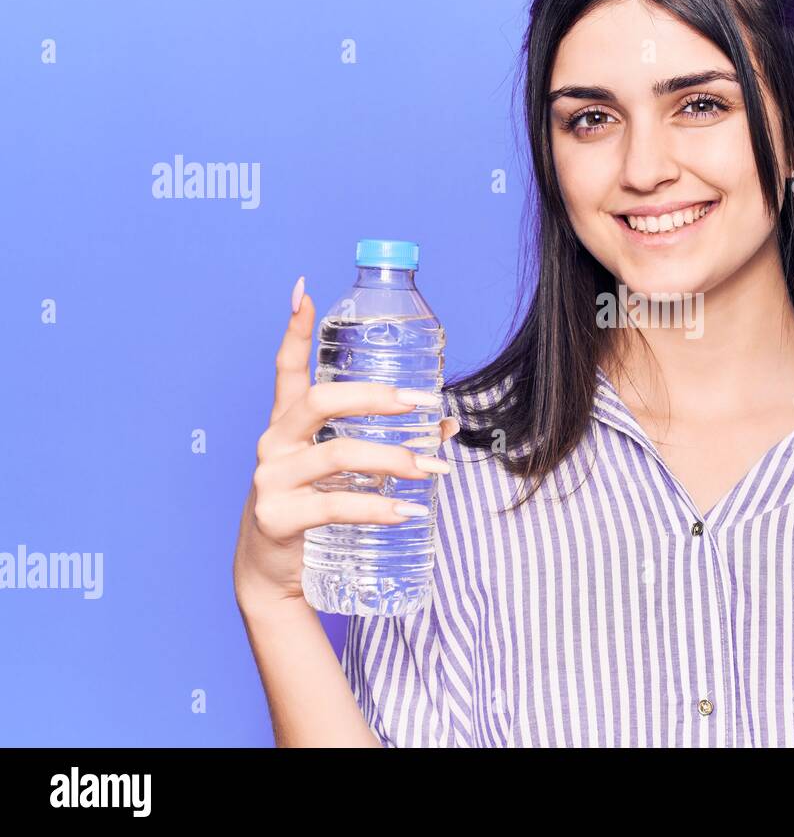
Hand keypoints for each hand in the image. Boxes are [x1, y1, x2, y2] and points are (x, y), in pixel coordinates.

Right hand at [232, 276, 459, 611]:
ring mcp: (272, 480)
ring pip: (337, 454)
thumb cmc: (313, 509)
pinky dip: (377, 508)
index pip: (286, 369)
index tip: (304, 290)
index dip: (295, 330)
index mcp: (288, 424)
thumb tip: (449, 425)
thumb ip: (387, 444)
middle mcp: (274, 443)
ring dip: (392, 460)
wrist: (273, 574)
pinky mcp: (279, 517)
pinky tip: (407, 512)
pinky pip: (334, 506)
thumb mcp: (345, 473)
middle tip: (419, 403)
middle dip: (373, 397)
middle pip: (320, 401)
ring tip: (432, 470)